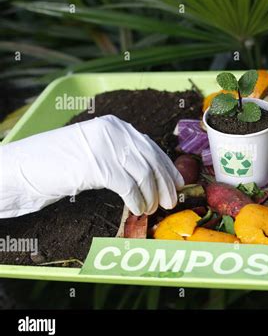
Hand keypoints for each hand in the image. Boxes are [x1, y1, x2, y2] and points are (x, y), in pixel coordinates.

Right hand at [0, 115, 183, 217]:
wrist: (21, 170)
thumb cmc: (58, 165)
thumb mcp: (95, 152)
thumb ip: (121, 156)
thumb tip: (152, 175)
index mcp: (115, 126)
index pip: (151, 147)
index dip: (168, 167)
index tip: (178, 184)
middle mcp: (113, 131)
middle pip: (151, 160)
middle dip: (164, 184)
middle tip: (170, 202)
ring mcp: (105, 146)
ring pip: (143, 174)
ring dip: (151, 195)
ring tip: (151, 209)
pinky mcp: (97, 165)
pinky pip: (128, 186)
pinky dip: (137, 200)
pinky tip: (138, 209)